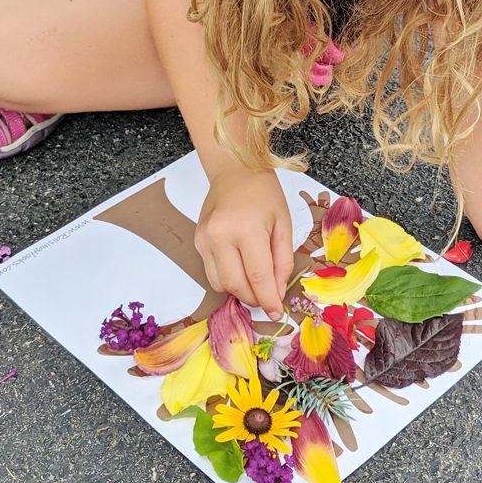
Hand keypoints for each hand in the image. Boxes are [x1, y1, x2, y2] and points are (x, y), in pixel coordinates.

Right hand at [195, 167, 294, 318]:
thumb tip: (276, 293)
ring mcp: (204, 240)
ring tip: (254, 281)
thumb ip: (282, 262)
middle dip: (253, 299)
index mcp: (247, 230)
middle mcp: (220, 236)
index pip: (257, 278)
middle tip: (268, 298)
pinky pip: (210, 272)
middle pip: (235, 286)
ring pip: (219, 284)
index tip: (277, 312)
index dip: (268, 300)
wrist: (235, 170)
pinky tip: (240, 267)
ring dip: (238, 290)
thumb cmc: (263, 193)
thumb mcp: (284, 225)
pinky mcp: (197, 241)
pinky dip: (227, 278)